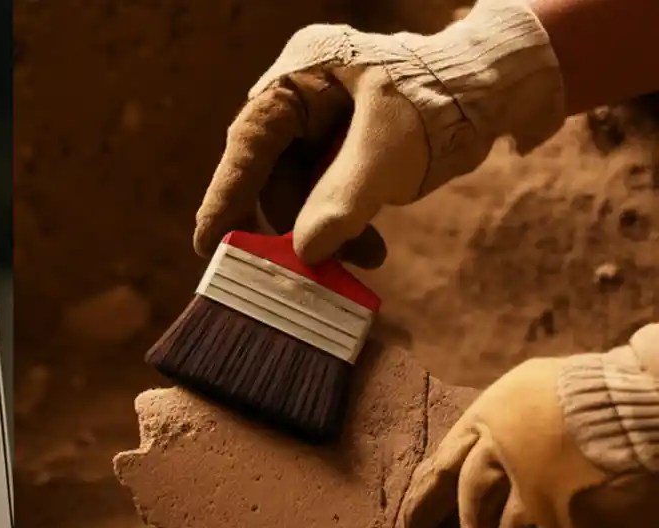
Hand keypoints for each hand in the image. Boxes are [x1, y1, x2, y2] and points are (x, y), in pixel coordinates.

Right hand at [193, 0, 565, 267]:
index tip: (207, 246)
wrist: (497, 91)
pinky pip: (322, 196)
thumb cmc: (443, 100)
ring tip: (364, 259)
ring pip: (298, 193)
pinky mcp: (337, 150)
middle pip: (270, 176)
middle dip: (291, 227)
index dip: (225, 197)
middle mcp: (297, 100)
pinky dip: (341, 225)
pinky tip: (368, 247)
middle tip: (305, 271)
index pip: (248, 143)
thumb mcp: (391, 149)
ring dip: (324, 233)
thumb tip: (305, 250)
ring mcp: (317, 127)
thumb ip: (345, 198)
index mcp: (297, 79)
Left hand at [403, 325, 658, 527]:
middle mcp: (503, 455)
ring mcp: (534, 493)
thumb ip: (510, 422)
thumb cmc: (603, 392)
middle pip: (473, 508)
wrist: (653, 402)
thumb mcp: (538, 389)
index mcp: (492, 417)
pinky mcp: (569, 524)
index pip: (445, 463)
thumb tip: (486, 451)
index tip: (414, 526)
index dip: (428, 497)